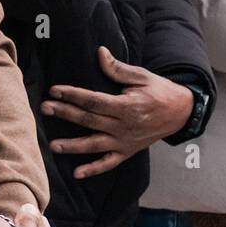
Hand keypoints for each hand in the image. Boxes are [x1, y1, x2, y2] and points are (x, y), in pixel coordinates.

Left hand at [41, 46, 193, 178]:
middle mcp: (124, 126)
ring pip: (95, 145)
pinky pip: (108, 163)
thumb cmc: (159, 91)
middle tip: (45, 108)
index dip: (73, 95)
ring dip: (73, 146)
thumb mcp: (141, 76)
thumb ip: (118, 68)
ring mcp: (125, 142)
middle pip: (89, 121)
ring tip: (53, 145)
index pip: (94, 101)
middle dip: (65, 114)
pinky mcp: (127, 152)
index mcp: (127, 106)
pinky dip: (93, 170)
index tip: (54, 90)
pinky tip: (77, 173)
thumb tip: (100, 53)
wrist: (180, 112)